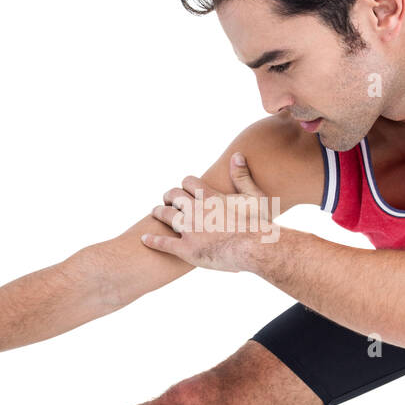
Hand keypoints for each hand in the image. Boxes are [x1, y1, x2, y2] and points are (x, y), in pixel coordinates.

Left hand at [141, 152, 276, 272]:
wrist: (255, 249)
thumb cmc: (259, 224)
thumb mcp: (255, 195)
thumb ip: (243, 176)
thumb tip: (236, 155)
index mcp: (210, 196)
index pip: (188, 182)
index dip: (184, 185)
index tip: (184, 189)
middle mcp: (195, 209)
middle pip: (173, 195)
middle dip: (168, 196)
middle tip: (166, 200)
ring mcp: (189, 229)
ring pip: (165, 215)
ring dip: (158, 212)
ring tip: (156, 212)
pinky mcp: (186, 249)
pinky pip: (163, 242)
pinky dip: (152, 240)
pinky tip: (144, 239)